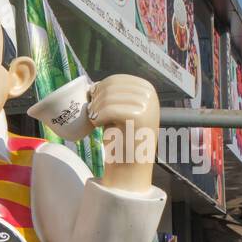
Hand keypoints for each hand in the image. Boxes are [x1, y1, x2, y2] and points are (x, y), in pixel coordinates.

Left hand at [89, 74, 158, 193]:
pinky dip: (98, 117)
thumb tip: (93, 84)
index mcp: (146, 88)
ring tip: (95, 121)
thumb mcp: (120, 109)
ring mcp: (147, 104)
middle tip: (92, 114)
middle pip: (111, 87)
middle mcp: (149, 93)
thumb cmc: (122, 136)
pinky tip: (97, 125)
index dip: (98, 90)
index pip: (115, 79)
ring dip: (96, 109)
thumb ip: (114, 95)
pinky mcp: (140, 116)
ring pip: (108, 97)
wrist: (130, 162)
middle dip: (96, 100)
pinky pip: (109, 109)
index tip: (93, 104)